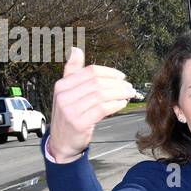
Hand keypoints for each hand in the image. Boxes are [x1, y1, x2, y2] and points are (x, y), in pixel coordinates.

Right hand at [48, 47, 136, 161]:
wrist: (61, 141)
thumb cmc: (69, 115)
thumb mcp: (66, 91)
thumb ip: (72, 71)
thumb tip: (76, 50)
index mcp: (62, 85)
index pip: (90, 72)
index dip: (109, 72)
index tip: (121, 76)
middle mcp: (64, 96)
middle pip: (97, 82)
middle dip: (117, 83)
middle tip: (129, 87)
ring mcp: (70, 110)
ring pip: (101, 95)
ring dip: (119, 93)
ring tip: (129, 94)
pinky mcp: (79, 123)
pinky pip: (102, 109)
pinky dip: (115, 105)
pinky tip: (122, 104)